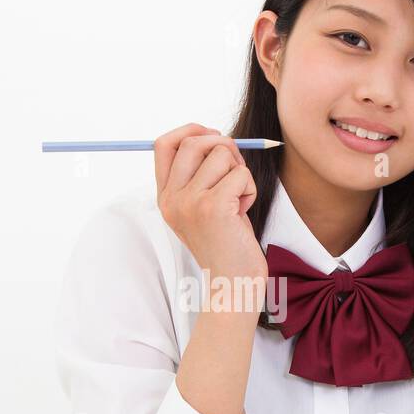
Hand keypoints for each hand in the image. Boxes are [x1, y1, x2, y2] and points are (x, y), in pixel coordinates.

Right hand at [154, 122, 265, 279]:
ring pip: (222, 155)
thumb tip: (214, 136)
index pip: (163, 144)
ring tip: (237, 200)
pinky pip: (241, 174)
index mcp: (165, 197)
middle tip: (236, 169)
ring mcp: (190, 202)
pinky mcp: (214, 207)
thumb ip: (199, 175)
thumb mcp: (203, 206)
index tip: (212, 135)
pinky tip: (243, 213)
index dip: (190, 130)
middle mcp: (172, 199)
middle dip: (224, 147)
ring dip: (240, 173)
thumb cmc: (225, 243)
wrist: (233, 282)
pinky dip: (250, 189)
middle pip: (194, 142)